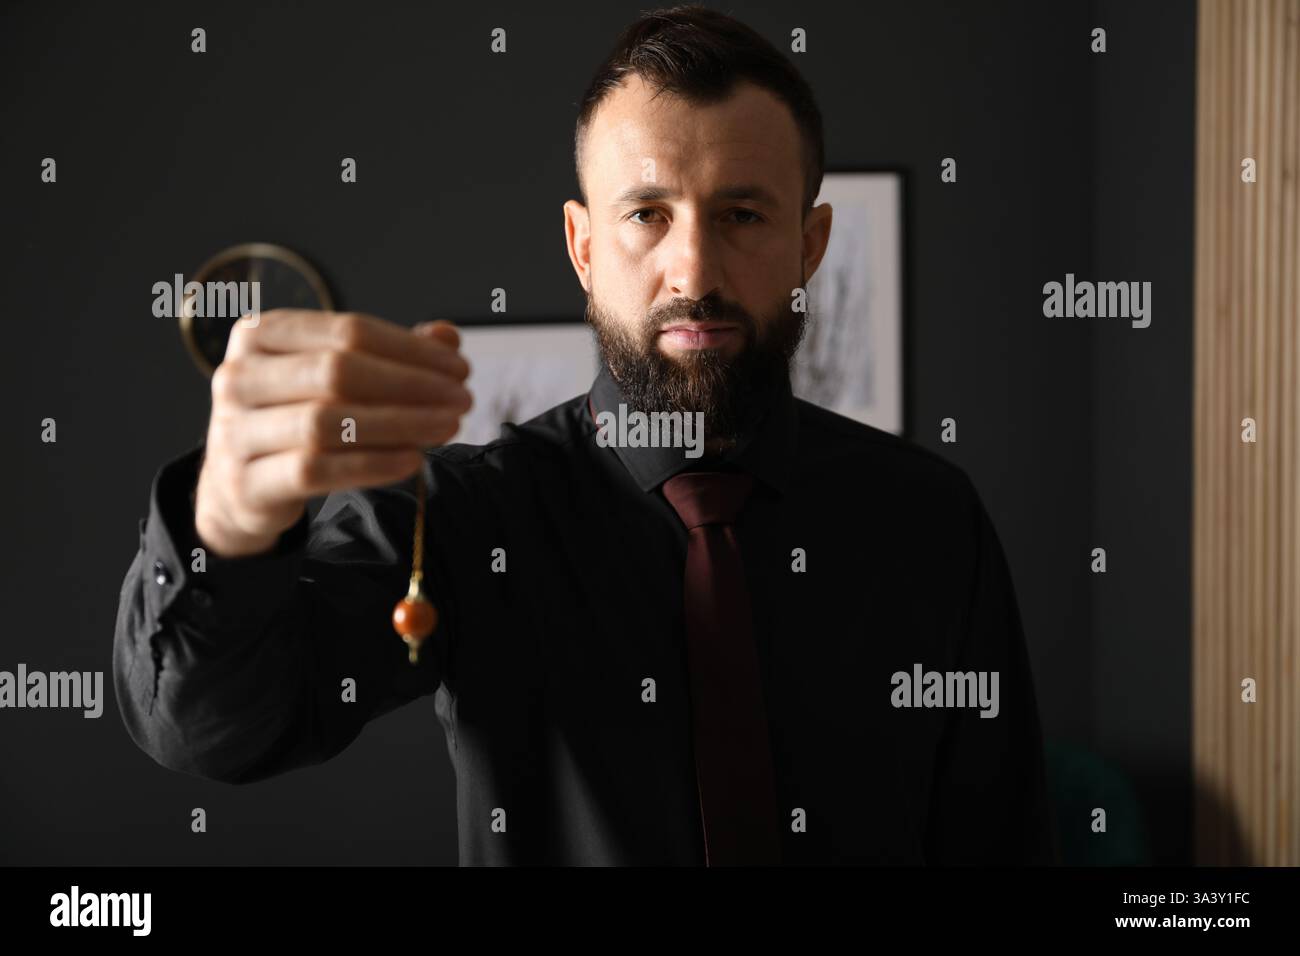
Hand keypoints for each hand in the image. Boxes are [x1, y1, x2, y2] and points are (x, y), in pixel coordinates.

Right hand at [193, 310, 471, 556]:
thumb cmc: (297, 415)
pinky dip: (371, 464)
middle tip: (462, 400)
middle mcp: (239, 376)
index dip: (412, 349)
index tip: (460, 368)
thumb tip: (447, 335)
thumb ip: (390, 353)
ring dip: (399, 424)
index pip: (348, 330)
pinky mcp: (246, 482)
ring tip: (447, 427)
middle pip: (337, 372)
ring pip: (326, 423)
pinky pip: (316, 471)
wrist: (241, 484)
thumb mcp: (335, 375)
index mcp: (261, 333)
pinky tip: (412, 460)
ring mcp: (235, 431)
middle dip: (411, 385)